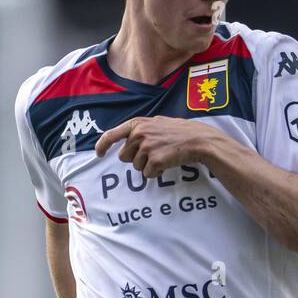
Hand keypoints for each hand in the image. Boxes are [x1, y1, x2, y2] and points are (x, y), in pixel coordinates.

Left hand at [94, 117, 213, 177]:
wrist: (199, 140)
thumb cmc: (179, 132)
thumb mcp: (157, 123)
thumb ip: (140, 130)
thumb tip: (126, 143)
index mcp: (138, 124)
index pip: (112, 134)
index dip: (103, 145)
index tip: (98, 153)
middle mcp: (139, 134)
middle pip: (124, 157)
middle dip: (135, 159)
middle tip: (151, 155)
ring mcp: (146, 147)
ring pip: (136, 167)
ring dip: (148, 166)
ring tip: (163, 157)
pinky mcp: (155, 160)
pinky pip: (148, 174)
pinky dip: (156, 173)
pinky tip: (166, 164)